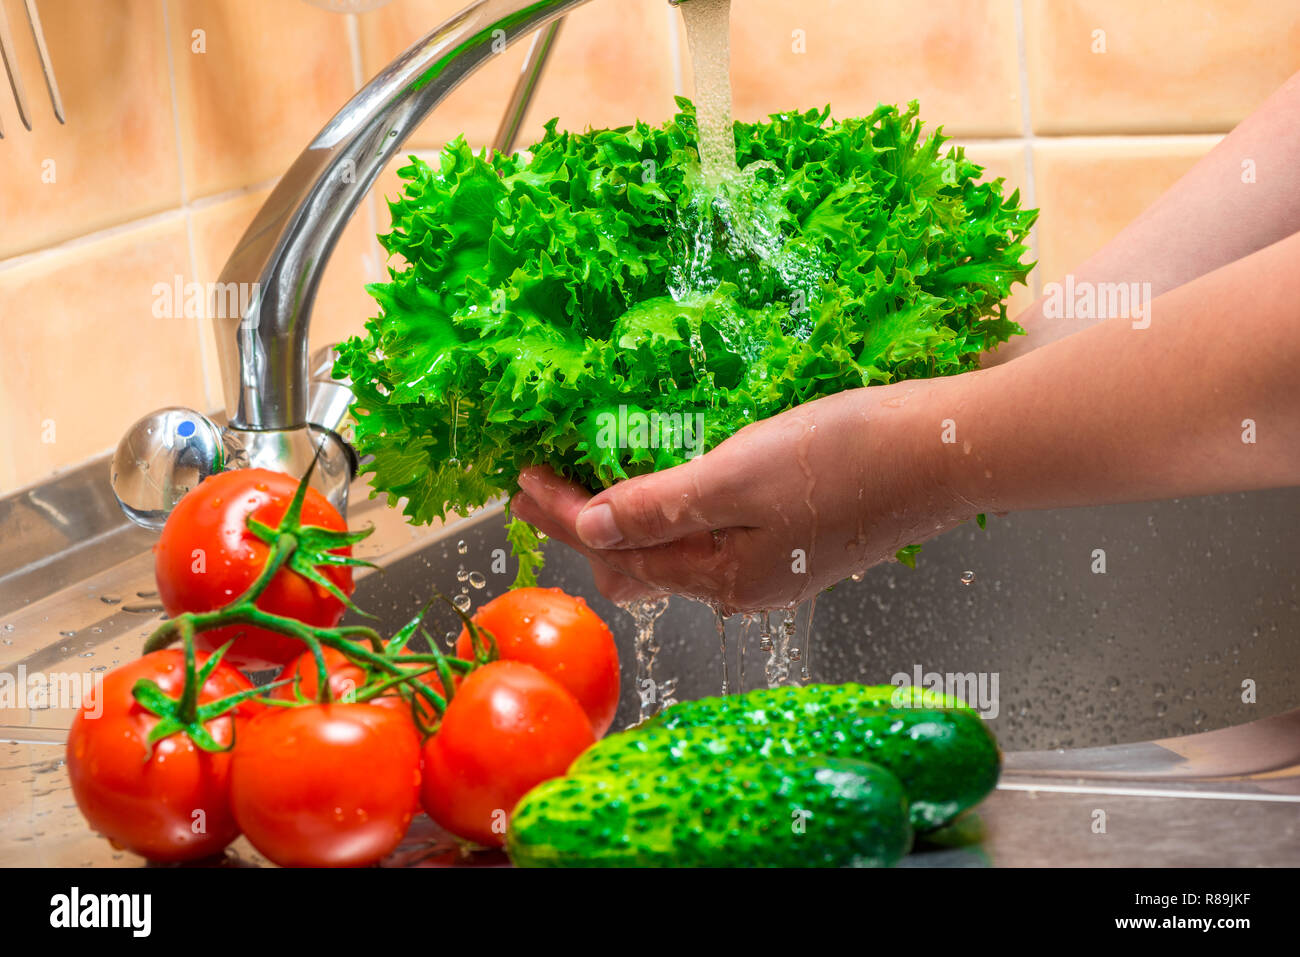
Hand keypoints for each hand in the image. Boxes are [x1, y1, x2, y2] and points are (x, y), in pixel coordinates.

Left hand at [510, 380, 979, 612]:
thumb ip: (660, 506)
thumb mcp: (739, 476)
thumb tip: (586, 530)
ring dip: (626, 520)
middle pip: (638, 564)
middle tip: (542, 482)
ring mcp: (769, 566)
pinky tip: (666, 486)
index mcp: (720, 576)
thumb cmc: (847, 457)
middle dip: (584, 526)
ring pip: (672, 553)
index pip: (615, 550)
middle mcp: (739, 584)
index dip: (561, 516)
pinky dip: (670, 515)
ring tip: (589, 483)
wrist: (947, 452)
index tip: (523, 477)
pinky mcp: (793, 541)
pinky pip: (707, 538)